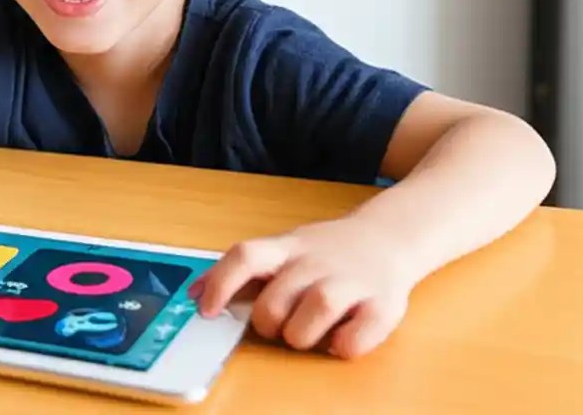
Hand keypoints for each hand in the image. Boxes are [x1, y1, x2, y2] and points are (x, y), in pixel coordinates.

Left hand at [190, 217, 417, 358]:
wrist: (390, 237)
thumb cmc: (323, 252)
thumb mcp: (280, 250)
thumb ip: (239, 271)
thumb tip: (193, 294)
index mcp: (286, 248)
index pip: (245, 257)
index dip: (221, 284)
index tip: (206, 311)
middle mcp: (316, 261)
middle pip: (275, 301)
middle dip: (268, 324)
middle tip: (280, 323)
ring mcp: (351, 281)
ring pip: (316, 311)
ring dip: (302, 334)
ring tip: (308, 332)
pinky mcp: (383, 304)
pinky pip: (358, 336)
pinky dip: (345, 344)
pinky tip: (340, 338)